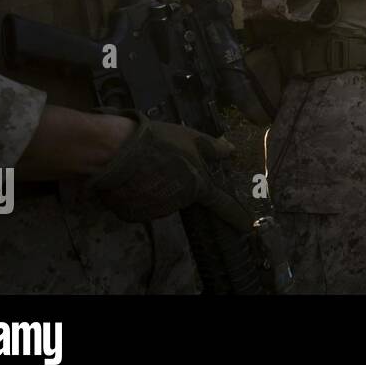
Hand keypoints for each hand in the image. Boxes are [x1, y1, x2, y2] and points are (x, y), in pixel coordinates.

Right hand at [89, 110, 246, 226]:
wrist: (117, 152)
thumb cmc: (159, 142)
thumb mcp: (191, 138)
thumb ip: (212, 148)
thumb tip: (231, 150)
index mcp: (198, 185)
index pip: (222, 203)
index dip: (236, 215)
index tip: (249, 226)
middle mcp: (180, 203)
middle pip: (182, 194)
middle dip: (175, 182)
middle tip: (160, 162)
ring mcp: (156, 211)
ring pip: (160, 199)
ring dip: (155, 187)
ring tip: (141, 167)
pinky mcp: (134, 215)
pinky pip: (139, 204)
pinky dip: (136, 194)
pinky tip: (129, 179)